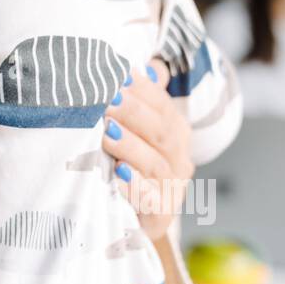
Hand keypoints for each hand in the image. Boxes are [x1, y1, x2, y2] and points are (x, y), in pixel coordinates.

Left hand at [99, 57, 193, 242]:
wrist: (132, 220)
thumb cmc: (129, 164)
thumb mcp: (132, 128)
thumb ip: (142, 97)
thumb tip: (147, 64)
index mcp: (175, 131)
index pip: (162, 105)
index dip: (142, 90)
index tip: (116, 75)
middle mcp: (179, 158)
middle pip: (162, 132)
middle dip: (133, 114)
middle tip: (105, 101)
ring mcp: (172, 189)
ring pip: (157, 164)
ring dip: (131, 147)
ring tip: (106, 133)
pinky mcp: (161, 217)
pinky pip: (152, 201)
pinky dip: (135, 187)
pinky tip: (116, 174)